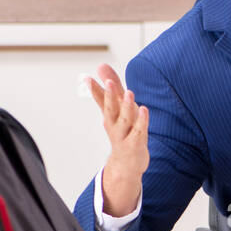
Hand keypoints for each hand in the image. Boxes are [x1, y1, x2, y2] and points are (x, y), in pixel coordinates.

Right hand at [86, 62, 148, 216]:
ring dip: (127, 107)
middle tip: (109, 82)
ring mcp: (124, 135)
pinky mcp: (136, 144)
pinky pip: (139, 131)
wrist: (126, 164)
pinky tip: (144, 109)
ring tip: (130, 93)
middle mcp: (114, 125)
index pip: (101, 101)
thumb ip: (111, 88)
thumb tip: (101, 65)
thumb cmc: (123, 132)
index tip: (87, 77)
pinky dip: (141, 121)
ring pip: (124, 120)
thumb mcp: (117, 109)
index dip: (95, 89)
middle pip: (110, 109)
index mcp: (109, 116)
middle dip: (110, 96)